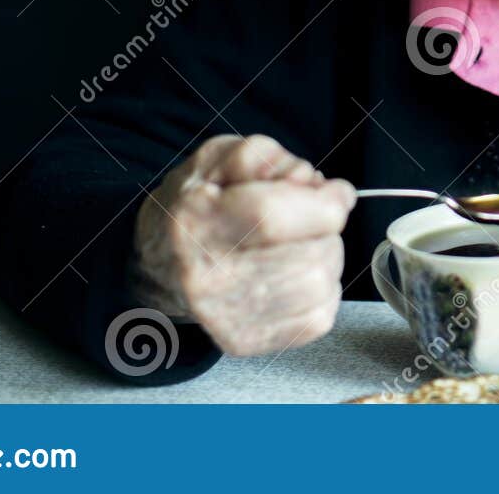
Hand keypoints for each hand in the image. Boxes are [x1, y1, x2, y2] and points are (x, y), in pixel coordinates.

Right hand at [131, 134, 354, 355]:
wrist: (162, 261)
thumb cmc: (199, 205)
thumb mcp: (218, 159)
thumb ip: (266, 158)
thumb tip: (311, 183)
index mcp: (198, 220)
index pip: (274, 216)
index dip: (325, 202)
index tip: (337, 193)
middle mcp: (208, 275)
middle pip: (308, 253)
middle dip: (327, 228)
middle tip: (312, 218)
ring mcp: (225, 315)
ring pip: (320, 285)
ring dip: (326, 257)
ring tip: (302, 244)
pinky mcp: (243, 341)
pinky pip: (319, 318)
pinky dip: (322, 291)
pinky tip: (296, 273)